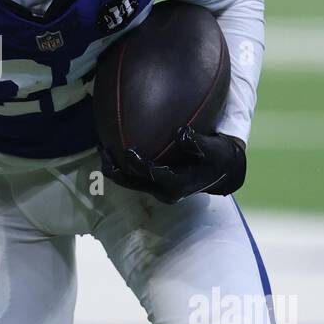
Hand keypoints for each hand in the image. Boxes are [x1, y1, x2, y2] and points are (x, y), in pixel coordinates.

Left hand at [101, 127, 245, 204]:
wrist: (222, 171)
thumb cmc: (217, 157)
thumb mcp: (214, 149)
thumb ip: (197, 142)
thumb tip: (180, 132)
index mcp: (179, 184)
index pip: (155, 176)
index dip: (140, 165)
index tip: (129, 151)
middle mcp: (165, 191)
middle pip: (134, 183)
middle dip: (117, 169)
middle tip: (104, 151)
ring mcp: (158, 189)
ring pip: (129, 183)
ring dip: (114, 169)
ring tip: (101, 150)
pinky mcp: (154, 184)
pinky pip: (132, 178)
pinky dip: (120, 166)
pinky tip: (110, 148)